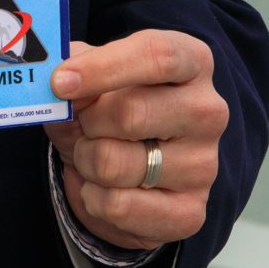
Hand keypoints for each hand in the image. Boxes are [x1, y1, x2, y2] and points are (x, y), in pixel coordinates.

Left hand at [44, 30, 227, 253]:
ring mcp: (204, 165)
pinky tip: (104, 188)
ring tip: (95, 156)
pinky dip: (93, 198)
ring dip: (86, 161)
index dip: (103, 67)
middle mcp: (208, 111)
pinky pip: (118, 206)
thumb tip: (60, 77)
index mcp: (193, 62)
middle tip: (83, 124)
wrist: (125, 171)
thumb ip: (75, 66)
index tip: (60, 82)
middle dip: (87, 122)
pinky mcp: (190, 212)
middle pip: (131, 113)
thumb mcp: (92, 76)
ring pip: (115, 163)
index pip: (157, 55)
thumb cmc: (111, 109)